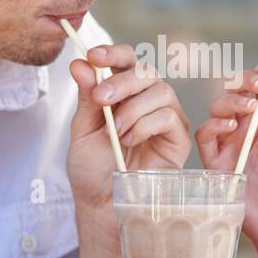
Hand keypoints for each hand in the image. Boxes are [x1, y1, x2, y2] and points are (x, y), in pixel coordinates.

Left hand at [67, 43, 190, 210]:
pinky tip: (130, 141)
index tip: (93, 56)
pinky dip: (145, 125)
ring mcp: (166, 117)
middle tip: (101, 99)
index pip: (126, 60)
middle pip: (145, 70)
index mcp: (123, 93)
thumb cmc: (93, 168)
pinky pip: (169, 116)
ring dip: (133, 108)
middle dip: (121, 81)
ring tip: (116, 132)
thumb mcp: (83, 130)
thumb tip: (79, 63)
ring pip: (160, 91)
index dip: (112, 53)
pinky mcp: (178, 138)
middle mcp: (148, 100)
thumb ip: (86, 97)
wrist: (103, 204)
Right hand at [194, 59, 257, 251]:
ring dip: (229, 103)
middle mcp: (248, 131)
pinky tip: (230, 127)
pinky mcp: (217, 165)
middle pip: (235, 95)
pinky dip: (213, 126)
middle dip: (244, 83)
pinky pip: (205, 138)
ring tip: (247, 108)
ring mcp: (231, 147)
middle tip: (257, 84)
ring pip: (218, 112)